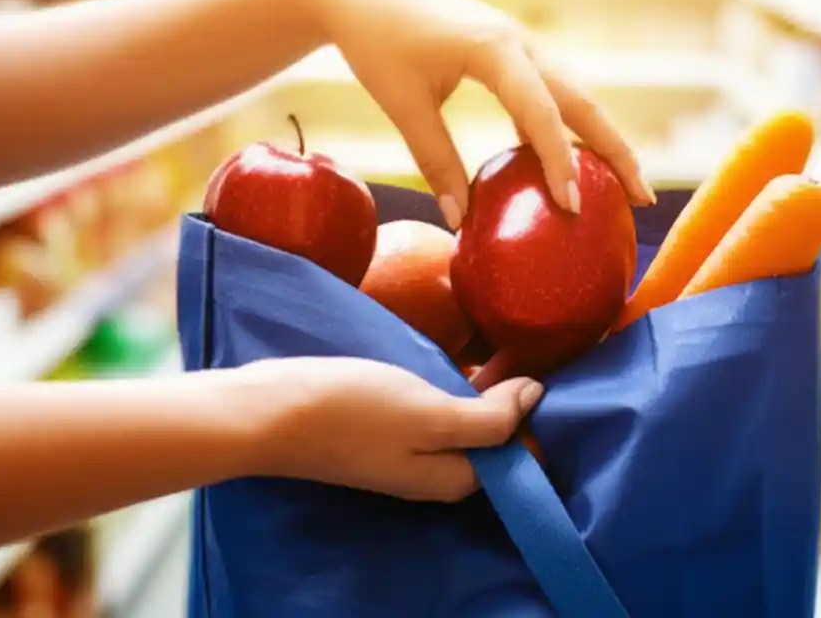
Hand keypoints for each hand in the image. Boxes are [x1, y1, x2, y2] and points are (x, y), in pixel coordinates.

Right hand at [236, 357, 541, 501]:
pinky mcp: (386, 428)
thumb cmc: (351, 411)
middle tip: (534, 345)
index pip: (519, 454)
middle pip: (494, 438)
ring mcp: (408, 450)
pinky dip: (454, 385)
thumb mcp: (428, 414)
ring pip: (465, 421)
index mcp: (455, 478)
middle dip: (516, 400)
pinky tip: (460, 354)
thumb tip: (535, 398)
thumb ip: (488, 418)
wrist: (267, 413)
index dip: (539, 417)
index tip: (554, 369)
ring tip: (507, 342)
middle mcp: (436, 472)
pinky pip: (436, 408)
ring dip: (487, 389)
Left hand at [314, 0, 655, 228]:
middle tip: (641, 196)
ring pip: (573, 94)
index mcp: (494, 49)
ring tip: (623, 183)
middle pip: (582, 100)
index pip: (541, 113)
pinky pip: (549, 91)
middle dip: (614, 149)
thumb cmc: (377, 43)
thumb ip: (435, 161)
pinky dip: (565, 126)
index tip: (570, 207)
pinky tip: (567, 161)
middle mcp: (518, 42)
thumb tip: (461, 221)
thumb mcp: (403, 105)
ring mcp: (518, 43)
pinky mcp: (508, 50)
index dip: (559, 162)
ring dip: (599, 137)